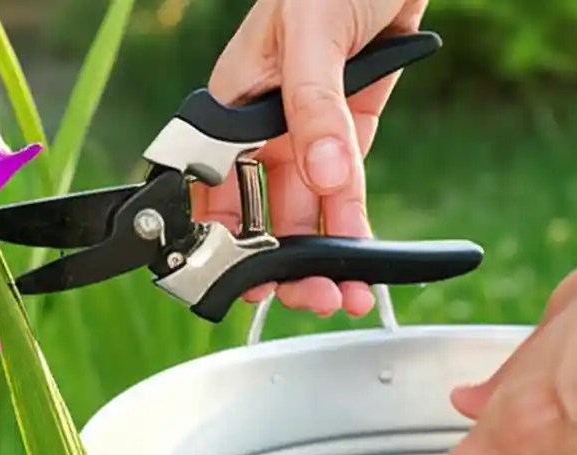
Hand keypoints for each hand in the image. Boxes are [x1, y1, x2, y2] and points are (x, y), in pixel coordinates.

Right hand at [194, 0, 428, 317]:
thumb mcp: (311, 36)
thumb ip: (315, 108)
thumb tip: (325, 177)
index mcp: (229, 109)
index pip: (211, 190)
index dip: (222, 241)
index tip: (245, 281)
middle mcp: (259, 131)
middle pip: (261, 215)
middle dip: (285, 262)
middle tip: (314, 297)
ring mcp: (304, 135)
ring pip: (306, 213)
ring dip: (325, 257)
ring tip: (348, 294)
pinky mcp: (346, 133)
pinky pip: (344, 191)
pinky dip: (354, 226)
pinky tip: (365, 260)